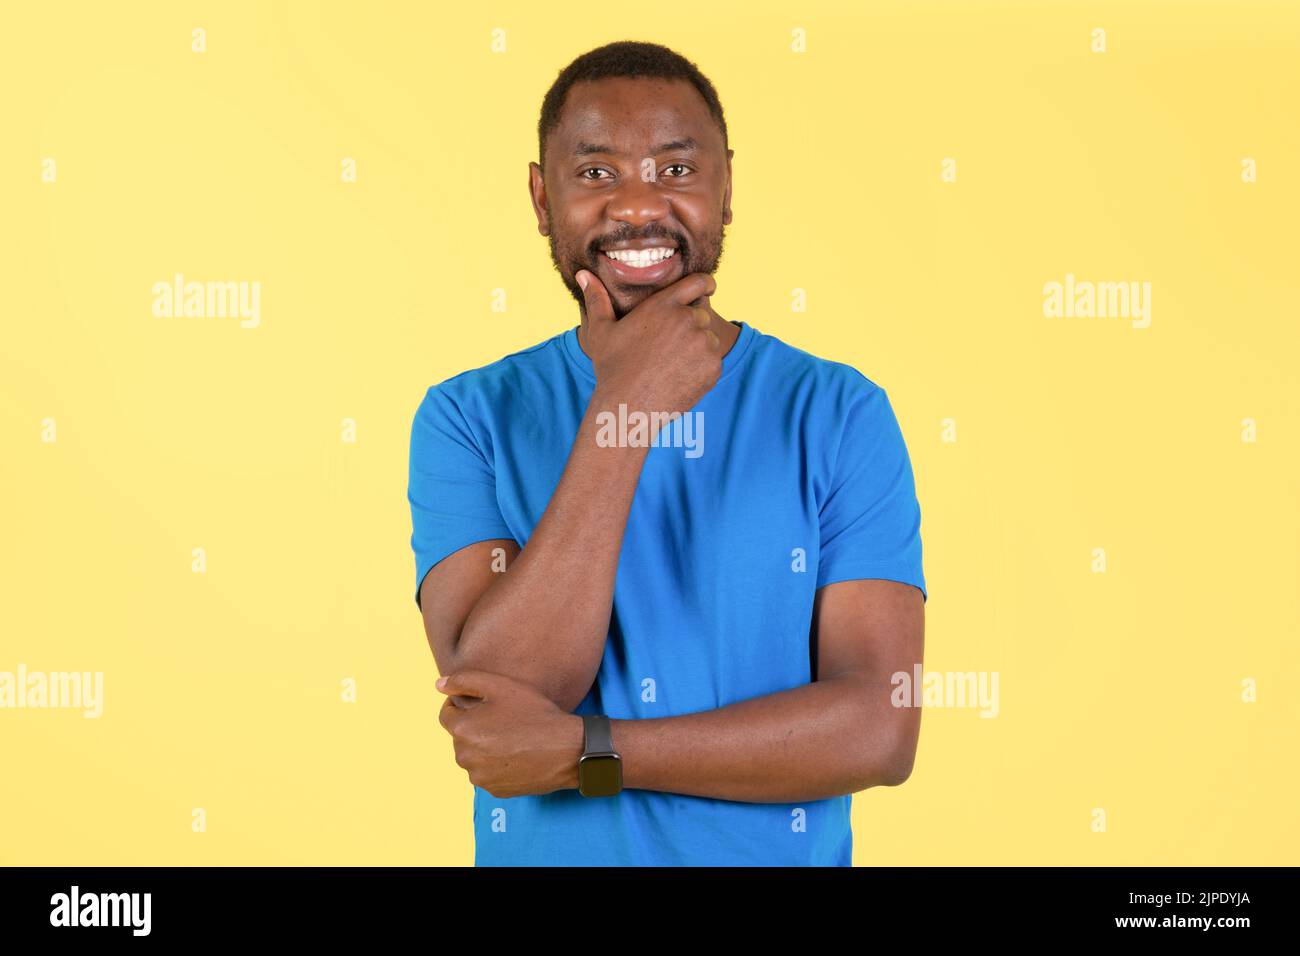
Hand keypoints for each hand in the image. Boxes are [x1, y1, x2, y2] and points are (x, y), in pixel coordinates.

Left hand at [435, 669, 583, 797]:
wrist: (566, 750)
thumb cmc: (534, 714)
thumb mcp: (500, 686)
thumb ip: (464, 681)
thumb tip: (438, 685)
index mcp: (462, 729)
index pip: (447, 714)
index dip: (463, 705)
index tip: (483, 704)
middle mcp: (464, 757)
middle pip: (460, 737)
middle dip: (474, 726)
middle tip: (503, 718)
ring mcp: (479, 777)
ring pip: (473, 757)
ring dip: (484, 747)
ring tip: (512, 737)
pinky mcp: (495, 790)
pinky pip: (487, 774)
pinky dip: (496, 765)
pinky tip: (517, 754)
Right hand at [575, 268, 722, 417]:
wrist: (628, 408)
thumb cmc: (612, 369)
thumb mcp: (601, 331)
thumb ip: (597, 298)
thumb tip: (582, 273)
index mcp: (664, 304)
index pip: (699, 281)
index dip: (706, 284)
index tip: (708, 289)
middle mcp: (688, 319)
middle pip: (701, 314)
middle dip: (692, 325)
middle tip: (670, 346)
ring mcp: (703, 344)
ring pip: (709, 339)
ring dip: (698, 347)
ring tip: (671, 364)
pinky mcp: (712, 367)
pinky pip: (713, 361)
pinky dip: (702, 368)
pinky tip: (679, 377)